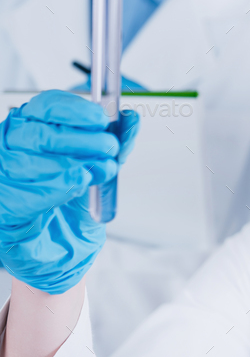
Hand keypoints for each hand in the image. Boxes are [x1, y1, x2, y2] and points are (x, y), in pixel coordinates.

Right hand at [0, 90, 139, 293]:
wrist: (63, 250)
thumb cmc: (74, 205)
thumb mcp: (101, 167)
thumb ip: (117, 141)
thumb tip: (131, 119)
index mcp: (32, 129)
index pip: (45, 106)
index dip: (75, 110)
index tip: (102, 118)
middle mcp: (10, 148)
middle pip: (40, 134)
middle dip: (82, 140)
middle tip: (109, 148)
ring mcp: (2, 177)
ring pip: (29, 161)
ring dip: (73, 166)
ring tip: (99, 172)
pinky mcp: (3, 207)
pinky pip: (24, 194)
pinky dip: (56, 190)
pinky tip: (75, 188)